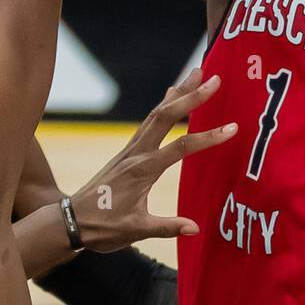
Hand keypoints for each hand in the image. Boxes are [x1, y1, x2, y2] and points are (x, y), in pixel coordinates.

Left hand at [70, 71, 235, 251]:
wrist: (72, 221)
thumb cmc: (103, 227)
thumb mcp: (136, 230)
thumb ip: (166, 227)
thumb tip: (196, 228)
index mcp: (143, 170)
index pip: (182, 147)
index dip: (208, 137)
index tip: (232, 128)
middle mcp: (137, 153)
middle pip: (166, 116)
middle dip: (191, 96)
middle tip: (215, 78)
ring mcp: (131, 149)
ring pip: (156, 114)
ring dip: (178, 93)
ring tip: (196, 73)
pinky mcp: (127, 151)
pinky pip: (148, 121)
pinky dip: (163, 105)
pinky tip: (171, 96)